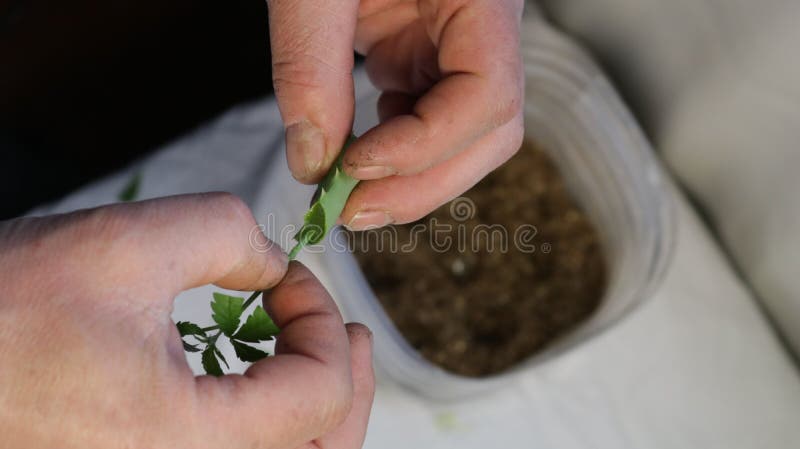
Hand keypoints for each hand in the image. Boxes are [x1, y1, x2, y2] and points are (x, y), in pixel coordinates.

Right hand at [0, 193, 373, 448]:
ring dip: (315, 407)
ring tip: (316, 350)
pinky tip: (257, 372)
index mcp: (187, 444)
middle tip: (354, 332)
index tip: (289, 277)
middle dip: (347, 382)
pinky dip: (268, 420)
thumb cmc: (7, 305)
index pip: (319, 395)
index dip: (323, 322)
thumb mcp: (132, 242)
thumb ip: (234, 236)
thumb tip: (274, 268)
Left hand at [268, 0, 524, 229]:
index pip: (490, 96)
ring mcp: (461, 43)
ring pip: (466, 137)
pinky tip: (357, 151)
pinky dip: (395, 148)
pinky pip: (430, 117)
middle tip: (352, 211)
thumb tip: (312, 165)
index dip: (428, 147)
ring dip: (411, 176)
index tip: (355, 167)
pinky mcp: (429, 52)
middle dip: (423, 183)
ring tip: (348, 191)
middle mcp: (485, 27)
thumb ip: (309, 67)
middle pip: (490, 133)